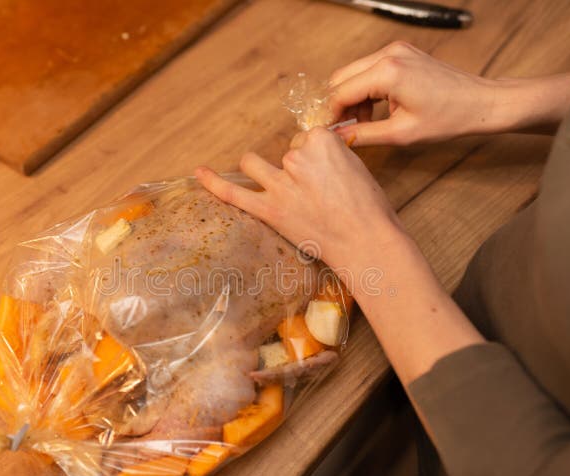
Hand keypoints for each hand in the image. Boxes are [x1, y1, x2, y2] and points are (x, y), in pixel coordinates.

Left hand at [194, 127, 403, 275]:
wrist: (366, 243)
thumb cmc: (370, 209)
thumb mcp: (356, 167)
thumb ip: (332, 156)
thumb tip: (319, 158)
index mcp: (322, 140)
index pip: (306, 138)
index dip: (314, 157)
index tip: (326, 174)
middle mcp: (297, 157)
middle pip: (285, 151)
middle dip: (295, 167)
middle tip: (317, 193)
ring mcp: (280, 184)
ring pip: (254, 164)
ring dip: (261, 171)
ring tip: (280, 188)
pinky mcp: (269, 210)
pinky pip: (233, 193)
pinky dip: (214, 183)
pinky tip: (199, 173)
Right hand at [328, 41, 499, 145]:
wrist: (482, 103)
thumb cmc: (449, 118)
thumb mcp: (401, 134)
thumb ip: (363, 135)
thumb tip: (337, 139)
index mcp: (387, 72)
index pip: (340, 92)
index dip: (330, 115)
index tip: (326, 133)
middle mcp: (389, 54)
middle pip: (342, 78)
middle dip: (338, 105)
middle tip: (342, 130)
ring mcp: (396, 50)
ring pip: (354, 73)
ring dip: (352, 98)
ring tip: (362, 124)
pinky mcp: (402, 53)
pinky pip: (371, 69)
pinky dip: (366, 90)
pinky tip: (374, 111)